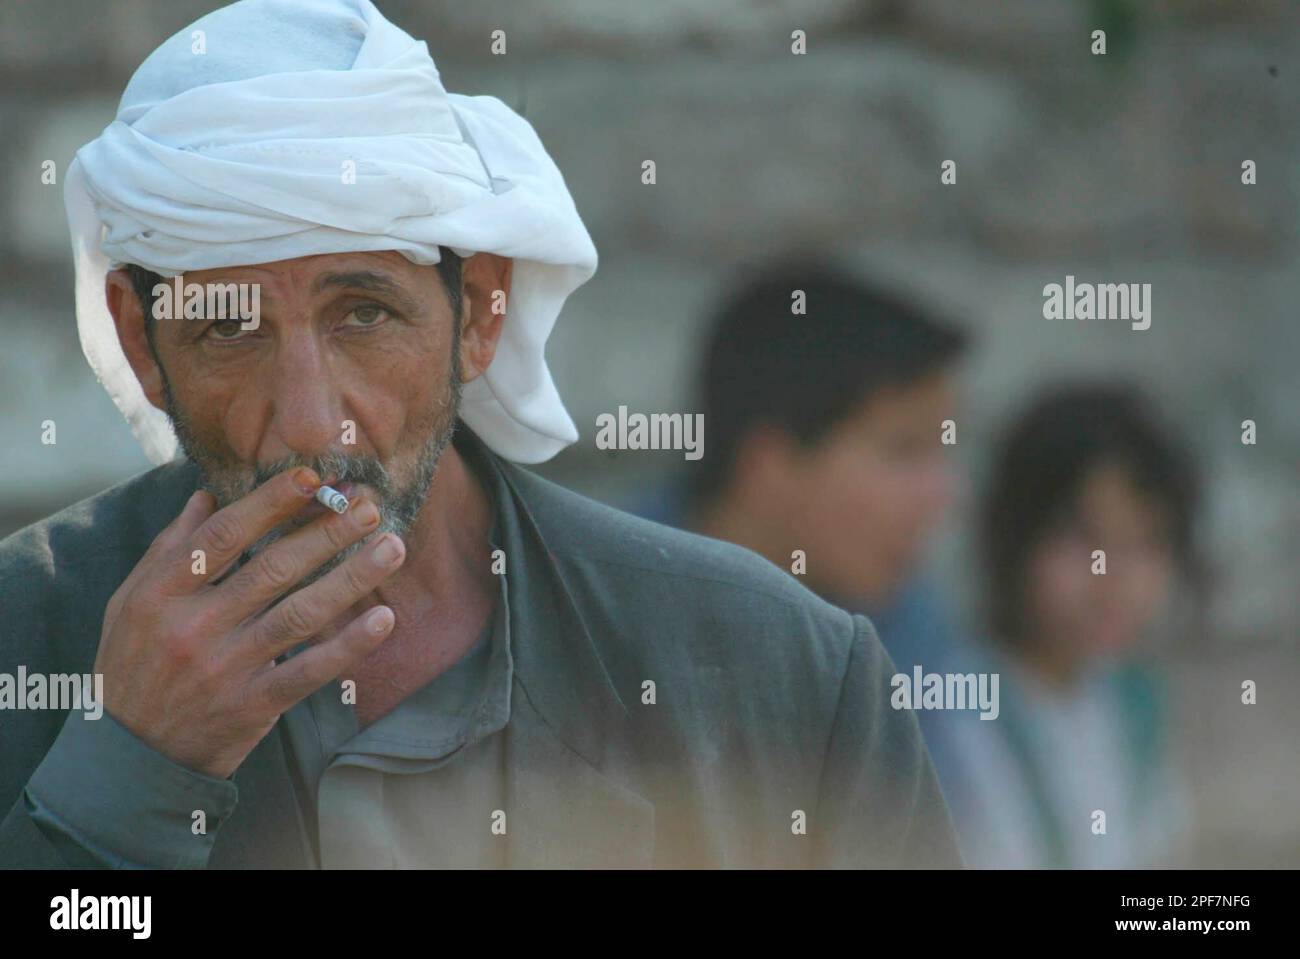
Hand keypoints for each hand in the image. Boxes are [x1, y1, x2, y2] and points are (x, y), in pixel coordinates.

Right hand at [93, 468, 405, 778]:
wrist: (131, 758)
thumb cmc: (133, 666)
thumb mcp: (131, 603)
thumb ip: (170, 548)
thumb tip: (207, 496)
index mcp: (161, 594)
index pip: (224, 537)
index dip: (270, 504)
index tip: (313, 477)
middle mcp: (195, 628)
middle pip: (273, 568)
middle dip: (327, 532)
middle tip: (369, 505)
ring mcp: (227, 668)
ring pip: (301, 613)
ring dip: (352, 577)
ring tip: (391, 546)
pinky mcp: (255, 705)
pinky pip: (311, 669)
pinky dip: (349, 644)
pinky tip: (384, 618)